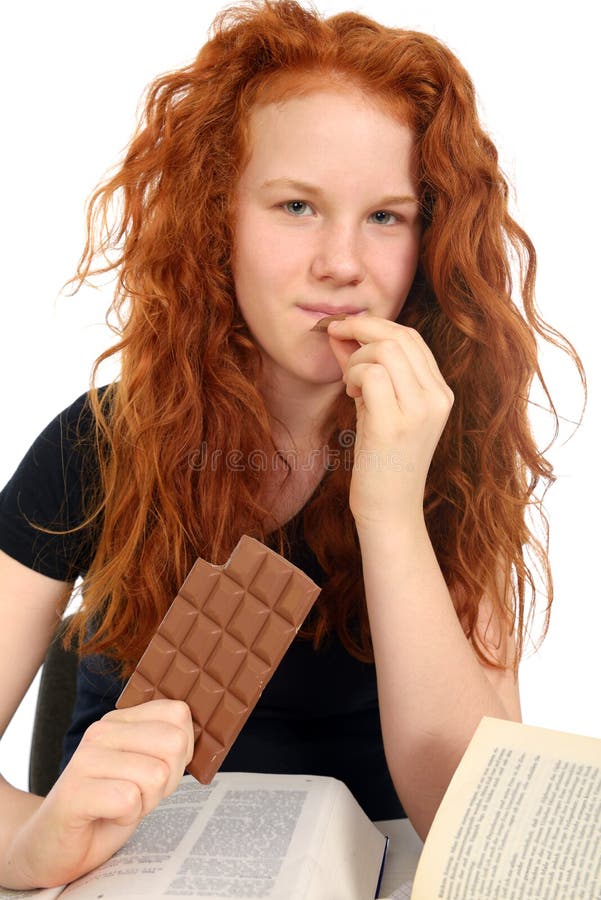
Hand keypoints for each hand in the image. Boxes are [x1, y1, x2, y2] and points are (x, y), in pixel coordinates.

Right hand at [7, 699, 193, 888]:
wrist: (55, 844)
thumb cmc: (107, 806)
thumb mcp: (144, 768)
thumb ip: (166, 746)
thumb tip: (202, 732)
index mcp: (121, 720)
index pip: (178, 713)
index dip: (183, 750)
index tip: (160, 769)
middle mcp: (102, 731)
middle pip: (174, 744)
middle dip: (169, 779)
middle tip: (141, 793)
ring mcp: (86, 759)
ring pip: (156, 774)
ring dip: (147, 801)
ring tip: (122, 805)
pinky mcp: (75, 792)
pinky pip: (130, 800)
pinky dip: (128, 817)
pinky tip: (108, 816)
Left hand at [326, 316, 453, 527]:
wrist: (390, 510)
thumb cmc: (381, 460)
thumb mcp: (377, 407)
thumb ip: (364, 369)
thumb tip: (341, 332)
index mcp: (440, 392)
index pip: (411, 338)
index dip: (375, 324)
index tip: (345, 328)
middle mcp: (437, 398)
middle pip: (399, 336)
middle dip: (360, 328)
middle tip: (335, 336)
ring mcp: (419, 411)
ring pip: (385, 350)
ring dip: (356, 359)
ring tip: (350, 385)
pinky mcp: (395, 425)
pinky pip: (371, 375)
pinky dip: (353, 377)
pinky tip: (351, 396)